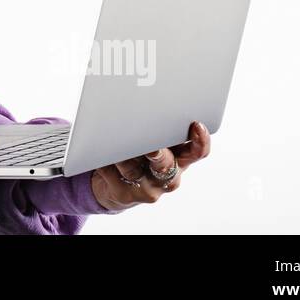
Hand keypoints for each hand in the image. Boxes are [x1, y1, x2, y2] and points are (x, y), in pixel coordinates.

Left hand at [89, 121, 210, 211]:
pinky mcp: (126, 195)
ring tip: (110, 138)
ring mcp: (148, 188)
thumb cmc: (136, 154)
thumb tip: (142, 105)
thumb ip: (154, 127)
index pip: (197, 151)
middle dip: (157, 152)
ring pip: (133, 167)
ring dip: (120, 152)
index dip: (200, 140)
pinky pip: (112, 172)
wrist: (114, 185)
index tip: (196, 124)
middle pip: (165, 163)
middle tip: (151, 145)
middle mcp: (168, 176)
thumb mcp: (150, 140)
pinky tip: (99, 153)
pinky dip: (103, 160)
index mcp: (180, 158)